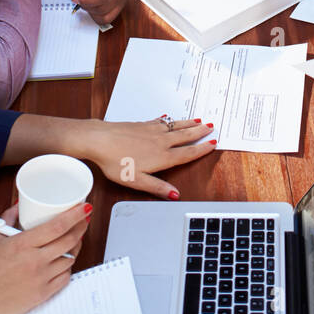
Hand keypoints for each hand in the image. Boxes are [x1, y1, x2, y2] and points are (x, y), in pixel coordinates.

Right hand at [0, 202, 88, 313]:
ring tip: (73, 241)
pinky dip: (67, 268)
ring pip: (70, 258)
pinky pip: (65, 278)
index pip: (57, 226)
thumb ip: (8, 219)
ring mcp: (40, 278)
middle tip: (83, 221)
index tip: (85, 208)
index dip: (75, 215)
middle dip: (81, 228)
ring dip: (75, 248)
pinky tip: (63, 262)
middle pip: (69, 240)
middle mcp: (34, 260)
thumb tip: (19, 205)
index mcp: (22, 244)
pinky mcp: (43, 294)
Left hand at [81, 117, 216, 198]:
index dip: (201, 149)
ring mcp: (151, 130)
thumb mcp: (138, 181)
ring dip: (188, 123)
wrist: (100, 140)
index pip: (187, 153)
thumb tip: (176, 195)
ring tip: (198, 120)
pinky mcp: (142, 124)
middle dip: (199, 132)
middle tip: (212, 126)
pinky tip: (169, 117)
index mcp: (162, 157)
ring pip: (175, 126)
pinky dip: (169, 119)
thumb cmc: (116, 162)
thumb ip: (158, 187)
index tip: (213, 144)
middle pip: (185, 136)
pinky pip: (161, 121)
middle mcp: (161, 141)